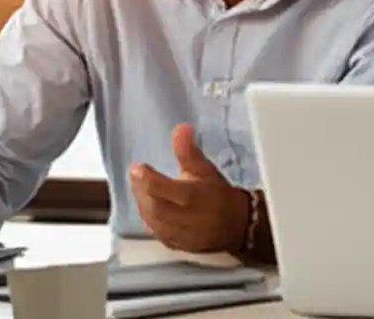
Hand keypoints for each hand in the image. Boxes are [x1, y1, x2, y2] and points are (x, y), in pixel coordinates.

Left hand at [129, 124, 249, 253]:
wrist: (237, 225)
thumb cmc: (219, 194)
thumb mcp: (205, 170)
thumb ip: (188, 151)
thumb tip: (180, 128)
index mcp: (193, 197)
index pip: (162, 189)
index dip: (147, 178)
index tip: (137, 166)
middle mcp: (185, 218)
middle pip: (153, 205)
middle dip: (140, 190)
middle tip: (136, 176)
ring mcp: (179, 234)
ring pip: (152, 221)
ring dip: (142, 204)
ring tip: (139, 189)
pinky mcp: (175, 245)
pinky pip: (156, 232)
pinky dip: (148, 219)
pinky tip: (146, 208)